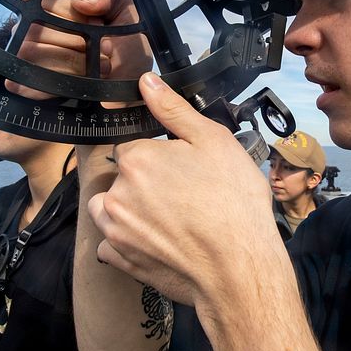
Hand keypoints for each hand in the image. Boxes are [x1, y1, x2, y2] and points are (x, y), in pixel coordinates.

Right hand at [5, 0, 152, 98]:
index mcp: (56, 5)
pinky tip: (84, 78)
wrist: (135, 85)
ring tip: (98, 64)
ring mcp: (32, 57)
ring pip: (32, 50)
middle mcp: (38, 28)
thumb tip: (80, 1)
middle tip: (104, 47)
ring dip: (74, 60)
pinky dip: (63, 79)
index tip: (93, 21)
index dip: (65, 8)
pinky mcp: (33, 85)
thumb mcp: (126, 8)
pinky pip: (32, 78)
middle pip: (36, 24)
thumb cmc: (128, 45)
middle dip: (78, 38)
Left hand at [87, 72, 285, 308]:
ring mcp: (114, 229)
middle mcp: (116, 192)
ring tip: (170, 220)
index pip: (135, 148)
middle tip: (185, 197)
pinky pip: (111, 243)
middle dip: (147, 184)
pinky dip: (129, 242)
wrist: (239, 268)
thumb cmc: (233, 204)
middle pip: (124, 178)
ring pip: (111, 209)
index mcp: (137, 159)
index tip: (185, 172)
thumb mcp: (214, 142)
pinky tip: (159, 242)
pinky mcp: (119, 259)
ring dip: (130, 210)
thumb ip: (173, 110)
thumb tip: (145, 82)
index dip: (161, 158)